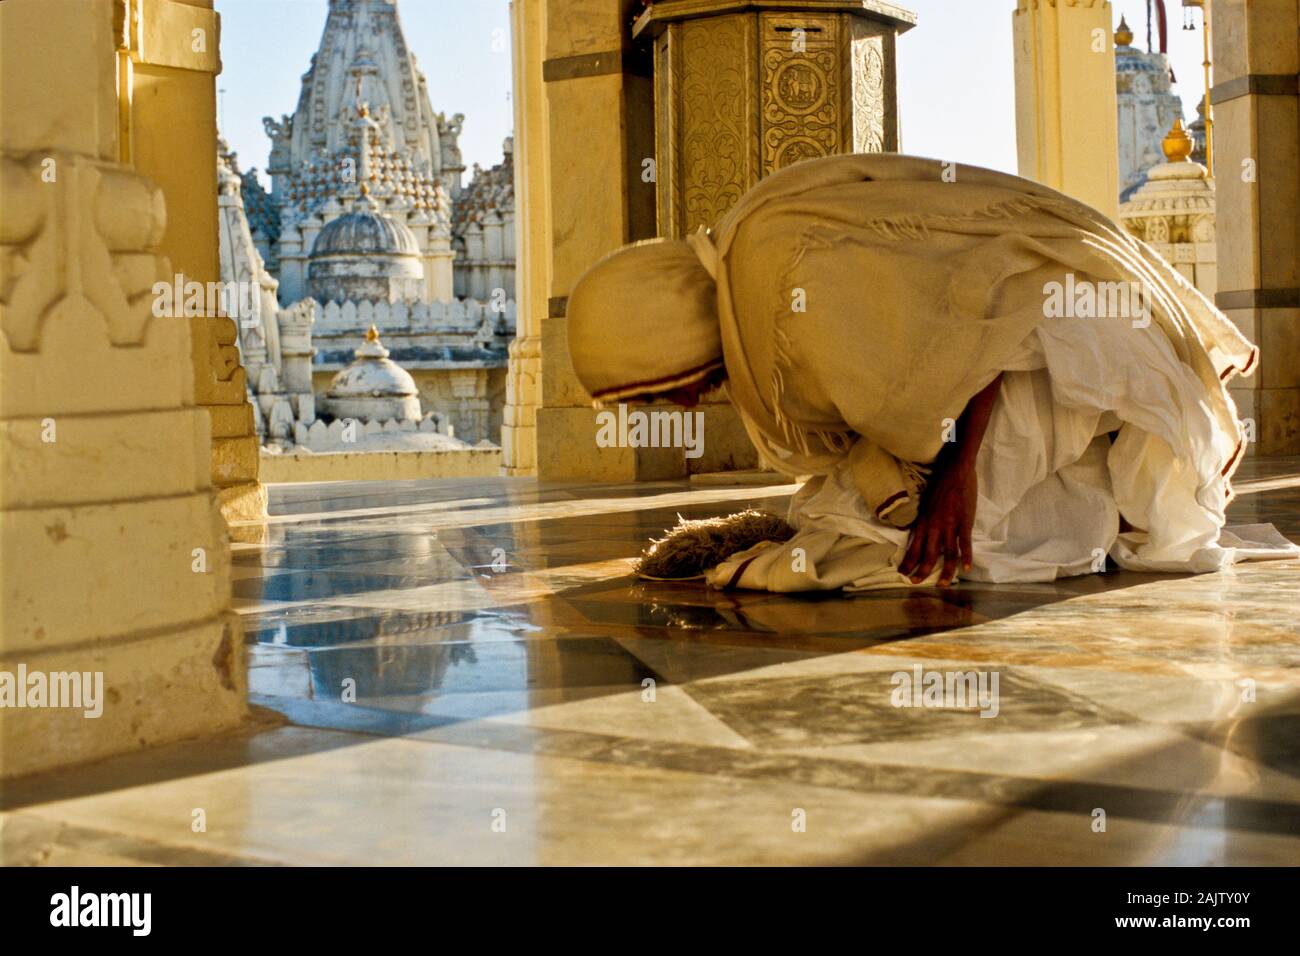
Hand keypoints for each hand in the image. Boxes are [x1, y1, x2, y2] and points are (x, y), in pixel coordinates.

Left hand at [898, 457, 976, 586]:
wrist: (955, 470)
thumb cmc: (939, 484)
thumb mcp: (925, 503)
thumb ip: (925, 520)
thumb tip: (921, 533)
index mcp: (924, 521)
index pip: (914, 547)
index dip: (908, 562)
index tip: (903, 574)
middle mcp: (935, 526)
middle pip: (928, 554)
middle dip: (921, 571)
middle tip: (916, 584)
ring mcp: (951, 524)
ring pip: (947, 553)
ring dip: (945, 571)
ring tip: (942, 584)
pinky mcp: (965, 521)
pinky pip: (965, 543)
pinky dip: (966, 557)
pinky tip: (965, 569)